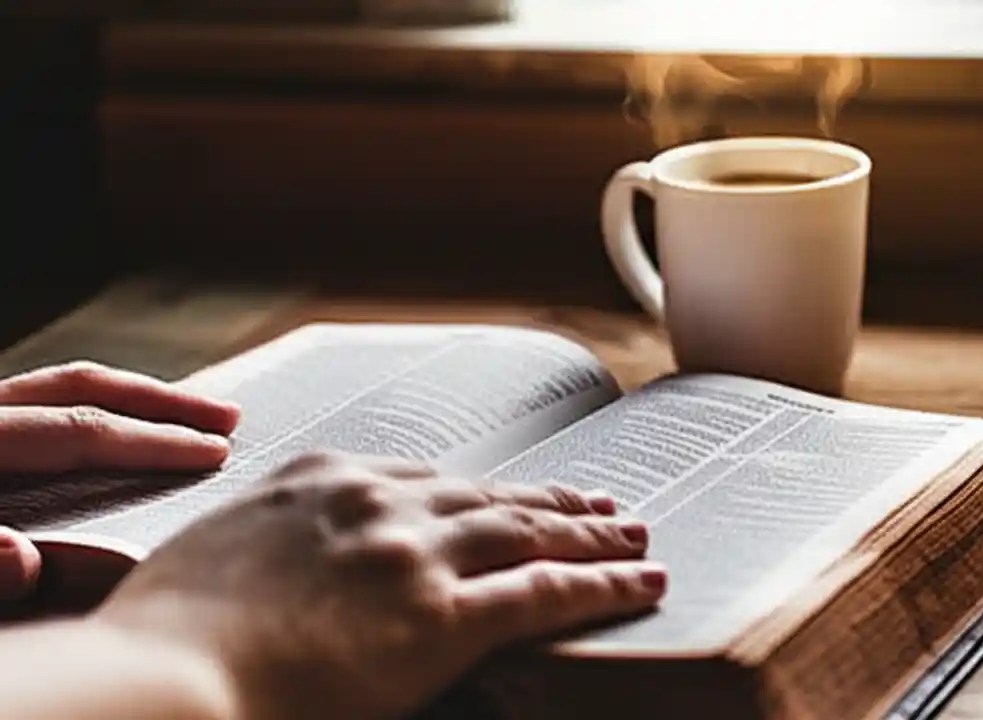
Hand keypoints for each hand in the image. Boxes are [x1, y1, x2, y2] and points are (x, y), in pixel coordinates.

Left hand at [0, 361, 239, 603]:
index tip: (217, 453)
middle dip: (162, 401)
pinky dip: (91, 410)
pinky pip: (39, 405)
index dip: (154, 442)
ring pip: (57, 389)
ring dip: (131, 401)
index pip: (79, 431)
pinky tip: (119, 436)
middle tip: (228, 417)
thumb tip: (21, 560)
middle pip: (79, 387)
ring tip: (189, 415)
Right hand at [95, 452, 665, 719]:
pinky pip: (544, 593)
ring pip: (529, 535)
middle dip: (551, 504)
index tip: (509, 494)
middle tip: (600, 505)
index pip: (428, 478)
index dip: (483, 489)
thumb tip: (297, 566)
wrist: (159, 679)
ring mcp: (415, 554)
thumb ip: (277, 540)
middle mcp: (379, 503)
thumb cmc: (166, 635)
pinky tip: (642, 580)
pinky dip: (603, 584)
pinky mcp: (441, 616)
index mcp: (323, 481)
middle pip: (491, 497)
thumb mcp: (219, 553)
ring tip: (634, 533)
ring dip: (591, 535)